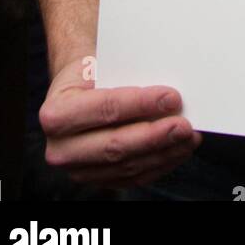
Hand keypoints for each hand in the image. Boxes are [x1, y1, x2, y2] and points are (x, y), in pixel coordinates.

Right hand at [39, 54, 202, 188]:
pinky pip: (133, 178)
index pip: (106, 109)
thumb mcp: (100, 64)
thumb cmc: (94, 72)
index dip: (141, 104)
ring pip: (127, 165)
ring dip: (163, 152)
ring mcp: (78, 169)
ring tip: (189, 136)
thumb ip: (128, 73)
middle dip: (155, 135)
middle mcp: (61, 148)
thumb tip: (169, 85)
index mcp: (55, 114)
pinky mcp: (97, 180)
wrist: (77, 91)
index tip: (172, 97)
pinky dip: (160, 164)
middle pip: (115, 145)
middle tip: (184, 124)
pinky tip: (178, 150)